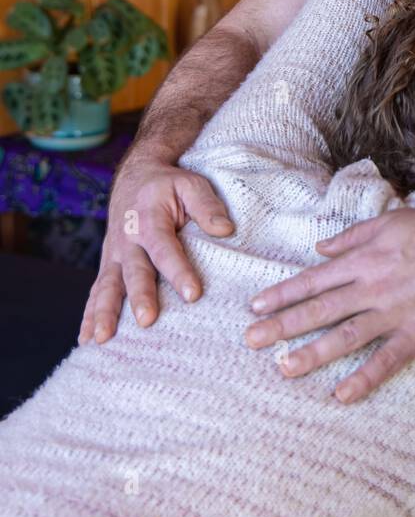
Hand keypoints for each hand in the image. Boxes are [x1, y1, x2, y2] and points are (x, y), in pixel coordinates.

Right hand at [77, 154, 234, 343]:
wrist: (136, 177)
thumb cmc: (168, 185)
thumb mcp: (190, 184)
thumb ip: (207, 206)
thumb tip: (226, 230)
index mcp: (150, 220)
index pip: (166, 249)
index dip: (179, 271)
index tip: (193, 294)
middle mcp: (128, 240)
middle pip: (134, 272)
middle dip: (140, 297)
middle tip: (147, 320)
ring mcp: (114, 255)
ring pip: (107, 286)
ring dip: (104, 313)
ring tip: (103, 339)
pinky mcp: (108, 265)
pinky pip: (96, 291)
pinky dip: (89, 315)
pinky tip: (87, 339)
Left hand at [244, 204, 414, 401]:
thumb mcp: (388, 222)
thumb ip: (351, 236)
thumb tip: (320, 249)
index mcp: (364, 260)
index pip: (313, 280)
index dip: (283, 294)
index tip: (255, 306)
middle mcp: (373, 287)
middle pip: (320, 309)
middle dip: (283, 325)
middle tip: (252, 341)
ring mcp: (394, 313)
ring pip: (346, 336)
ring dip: (313, 353)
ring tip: (284, 367)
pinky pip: (387, 361)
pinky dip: (364, 379)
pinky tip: (341, 394)